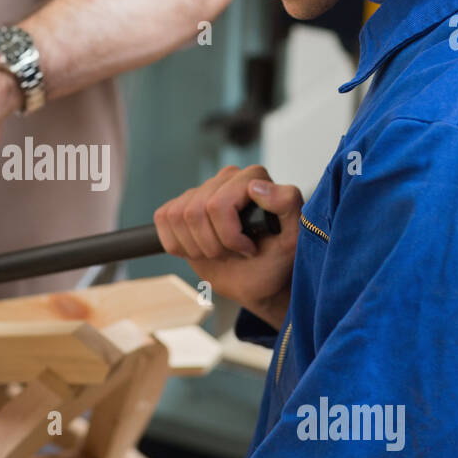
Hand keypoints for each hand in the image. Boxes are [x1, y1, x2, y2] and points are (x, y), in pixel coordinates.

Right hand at [154, 164, 301, 329]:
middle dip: (213, 245)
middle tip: (233, 253)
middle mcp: (226, 178)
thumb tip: (256, 186)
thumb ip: (288, 205)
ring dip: (197, 247)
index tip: (249, 249)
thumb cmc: (276, 260)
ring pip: (177, 216)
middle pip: (195, 212)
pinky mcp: (179, 206)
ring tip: (219, 252)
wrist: (256, 280)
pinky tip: (199, 249)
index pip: (218, 205)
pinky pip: (163, 219)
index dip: (228, 236)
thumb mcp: (293, 239)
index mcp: (253, 177)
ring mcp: (200, 190)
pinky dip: (178, 245)